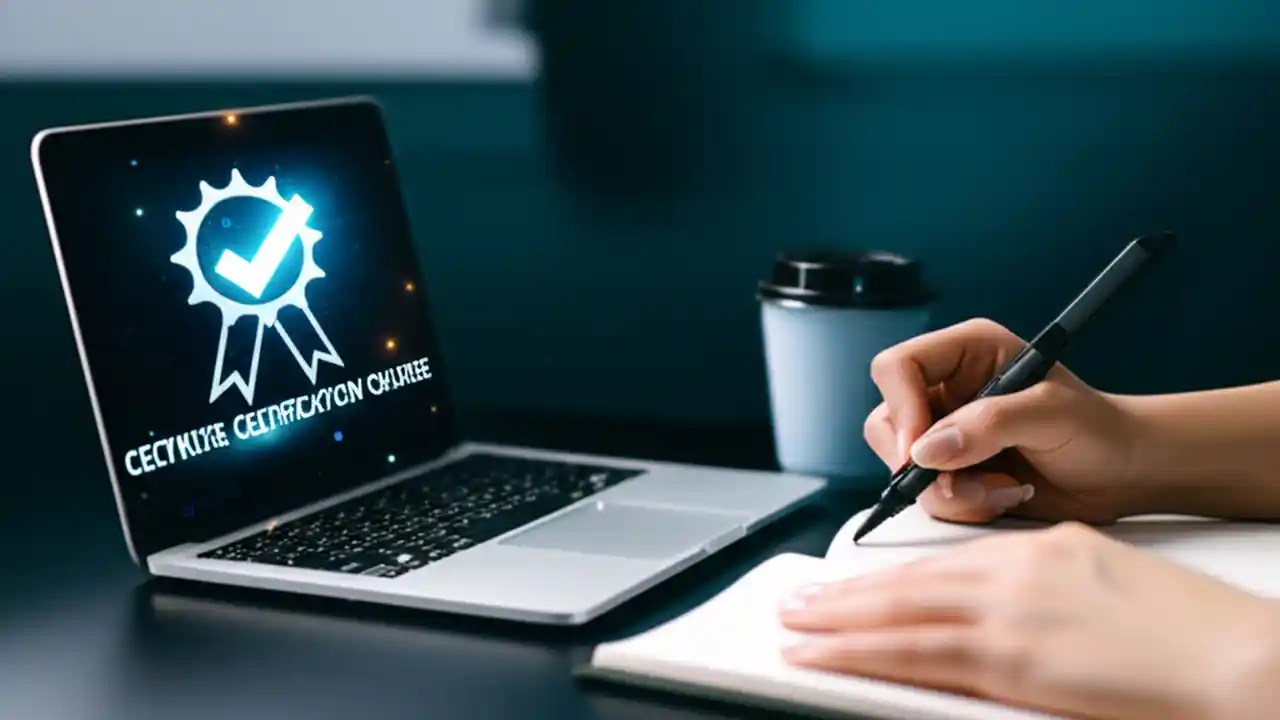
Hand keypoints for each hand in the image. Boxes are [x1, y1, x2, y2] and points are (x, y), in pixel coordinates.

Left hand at [780, 523, 1279, 719]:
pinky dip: (863, 654)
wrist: (1235, 658)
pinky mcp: (1012, 659)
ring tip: (793, 628)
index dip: (891, 578)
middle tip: (795, 603)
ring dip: (838, 624)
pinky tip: (828, 657)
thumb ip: (1046, 587)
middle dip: (845, 596)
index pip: (945, 564)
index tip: (854, 586)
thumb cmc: (1187, 631)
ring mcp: (1010, 614)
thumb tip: (1003, 607)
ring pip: (900, 615)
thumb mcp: (1107, 581)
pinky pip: (918, 655)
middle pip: (909, 584)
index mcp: (1041, 550)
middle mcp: (1015, 574)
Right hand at [864, 318, 1142, 523]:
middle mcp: (947, 389)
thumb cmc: (1100, 430)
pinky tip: (1004, 496)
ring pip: (903, 467)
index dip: (900, 407)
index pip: (897, 367)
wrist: (1123, 475)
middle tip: (963, 480)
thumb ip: (989, 424)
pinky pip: (926, 496)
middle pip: (886, 422)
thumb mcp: (1051, 414)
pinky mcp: (952, 472)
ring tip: (1003, 488)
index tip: (920, 451)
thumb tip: (926, 450)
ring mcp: (945, 433)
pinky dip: (962, 506)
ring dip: (950, 491)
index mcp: (965, 352)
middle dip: (921, 463)